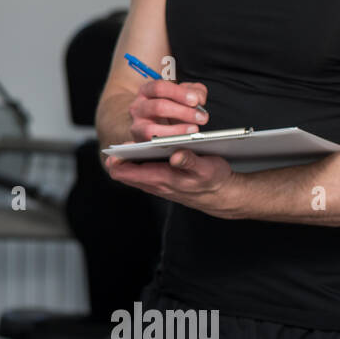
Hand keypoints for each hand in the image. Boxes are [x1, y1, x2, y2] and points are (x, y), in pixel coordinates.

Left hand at [103, 147, 238, 217]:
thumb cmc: (214, 179)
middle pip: (123, 172)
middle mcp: (154, 184)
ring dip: (129, 159)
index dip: (118, 160)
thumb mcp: (207, 168)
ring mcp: (155, 184)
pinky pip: (140, 172)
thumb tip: (176, 156)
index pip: (126, 173)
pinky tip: (146, 149)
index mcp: (162, 179)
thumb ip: (190, 161)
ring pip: (131, 172)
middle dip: (121, 157)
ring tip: (133, 144)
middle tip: (124, 142)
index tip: (116, 147)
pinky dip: (139, 162)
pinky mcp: (159, 182)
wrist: (222, 196)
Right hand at [128, 78, 207, 140]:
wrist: (157, 125)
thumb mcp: (183, 95)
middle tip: (201, 117)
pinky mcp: (140, 140)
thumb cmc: (171, 107)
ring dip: (176, 130)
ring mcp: (137, 125)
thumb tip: (199, 98)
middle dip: (183, 112)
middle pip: (158, 107)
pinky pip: (153, 143)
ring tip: (194, 130)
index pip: (160, 88)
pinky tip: (184, 139)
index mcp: (147, 90)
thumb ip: (195, 91)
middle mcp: (138, 106)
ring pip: (152, 129)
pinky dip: (170, 141)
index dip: (178, 93)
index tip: (196, 101)